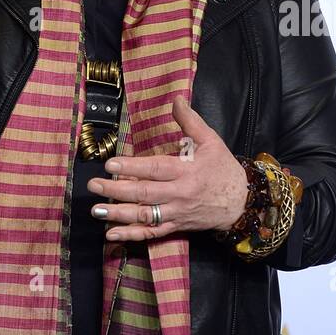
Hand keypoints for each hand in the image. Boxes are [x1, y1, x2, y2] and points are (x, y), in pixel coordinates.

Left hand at [85, 95, 249, 241]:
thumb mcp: (211, 141)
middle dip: (117, 190)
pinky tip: (112, 234)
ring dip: (119, 214)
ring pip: (145, 216)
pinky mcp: (175, 226)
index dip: (132, 167)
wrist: (241, 203)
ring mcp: (176, 213)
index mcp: (186, 172)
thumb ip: (190, 121)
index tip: (110, 164)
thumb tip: (176, 98)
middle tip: (94, 185)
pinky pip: (152, 233)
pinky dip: (132, 235)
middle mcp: (179, 195)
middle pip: (145, 194)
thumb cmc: (223, 169)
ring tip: (97, 210)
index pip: (155, 169)